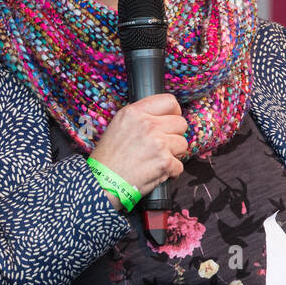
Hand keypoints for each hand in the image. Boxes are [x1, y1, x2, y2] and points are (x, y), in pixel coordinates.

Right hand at [89, 94, 189, 208]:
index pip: (169, 101)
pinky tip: (156, 172)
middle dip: (175, 135)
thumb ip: (140, 117)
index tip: (171, 120)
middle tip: (163, 144)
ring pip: (183, 144)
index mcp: (134, 113)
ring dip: (174, 154)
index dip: (174, 112)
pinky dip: (171, 172)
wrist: (102, 183)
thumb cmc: (108, 158)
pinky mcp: (164, 162)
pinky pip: (179, 165)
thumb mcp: (118, 126)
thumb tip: (161, 116)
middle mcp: (147, 125)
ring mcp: (158, 143)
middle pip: (181, 123)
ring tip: (157, 159)